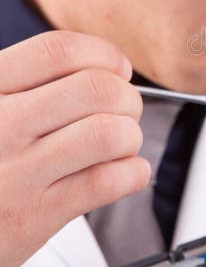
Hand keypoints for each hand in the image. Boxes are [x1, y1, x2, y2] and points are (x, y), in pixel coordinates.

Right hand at [0, 30, 150, 266]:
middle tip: (125, 111)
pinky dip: (132, 173)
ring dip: (130, 136)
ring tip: (120, 145)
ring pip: (107, 133)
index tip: (117, 69)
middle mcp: (1, 125)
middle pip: (94, 89)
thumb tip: (104, 67)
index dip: (103, 55)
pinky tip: (121, 173)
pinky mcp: (37, 214)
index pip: (58, 51)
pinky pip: (109, 181)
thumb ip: (28, 85)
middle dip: (127, 97)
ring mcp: (19, 171)